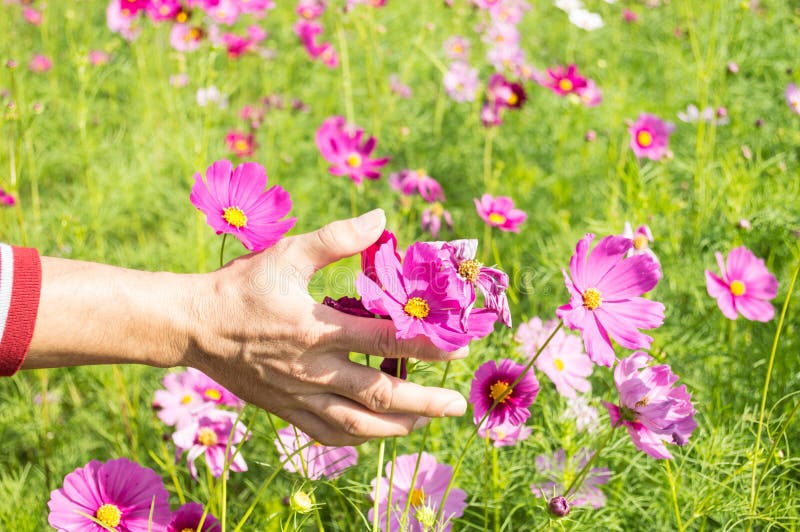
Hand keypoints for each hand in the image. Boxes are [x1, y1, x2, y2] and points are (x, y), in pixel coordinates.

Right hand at [186, 209, 468, 445]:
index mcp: (318, 329)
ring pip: (356, 424)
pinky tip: (374, 433)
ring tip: (425, 423)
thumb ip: (337, 238)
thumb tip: (381, 218)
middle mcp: (313, 369)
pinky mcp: (284, 409)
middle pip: (379, 395)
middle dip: (424, 403)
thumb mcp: (288, 254)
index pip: (385, 341)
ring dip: (396, 426)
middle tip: (457, 405)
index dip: (426, 345)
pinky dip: (356, 437)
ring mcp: (298, 395)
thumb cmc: (241, 286)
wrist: (193, 325)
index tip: (456, 348)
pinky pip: (326, 434)